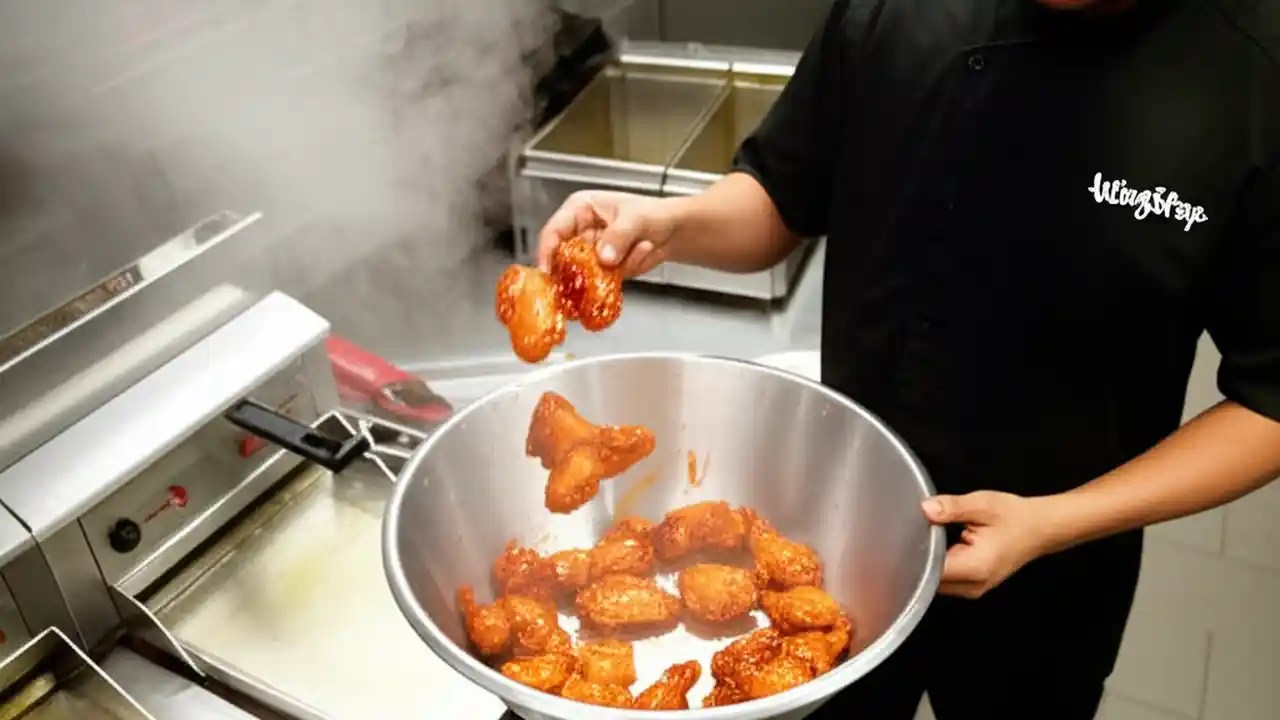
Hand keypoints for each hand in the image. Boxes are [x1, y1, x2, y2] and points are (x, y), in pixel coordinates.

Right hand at [537, 191, 677, 277]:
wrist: (672, 230)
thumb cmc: (652, 213)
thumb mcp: (636, 218)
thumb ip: (619, 235)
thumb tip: (603, 257)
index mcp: (579, 210)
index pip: (553, 231)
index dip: (546, 252)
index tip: (548, 273)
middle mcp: (579, 233)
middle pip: (561, 259)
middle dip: (579, 271)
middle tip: (595, 276)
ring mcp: (589, 254)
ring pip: (584, 275)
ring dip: (613, 269)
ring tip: (641, 248)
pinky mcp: (601, 271)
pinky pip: (603, 282)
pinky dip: (625, 272)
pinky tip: (644, 251)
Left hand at [921, 491, 1055, 598]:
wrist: (1041, 528)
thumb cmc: (1016, 517)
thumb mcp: (983, 505)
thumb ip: (951, 507)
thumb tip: (925, 508)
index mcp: (975, 568)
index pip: (929, 571)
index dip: (912, 555)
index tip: (902, 539)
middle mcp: (972, 585)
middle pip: (928, 579)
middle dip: (917, 557)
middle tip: (911, 533)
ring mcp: (973, 589)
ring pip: (935, 581)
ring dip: (928, 561)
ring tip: (926, 538)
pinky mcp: (973, 585)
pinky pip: (945, 579)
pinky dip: (938, 564)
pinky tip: (937, 546)